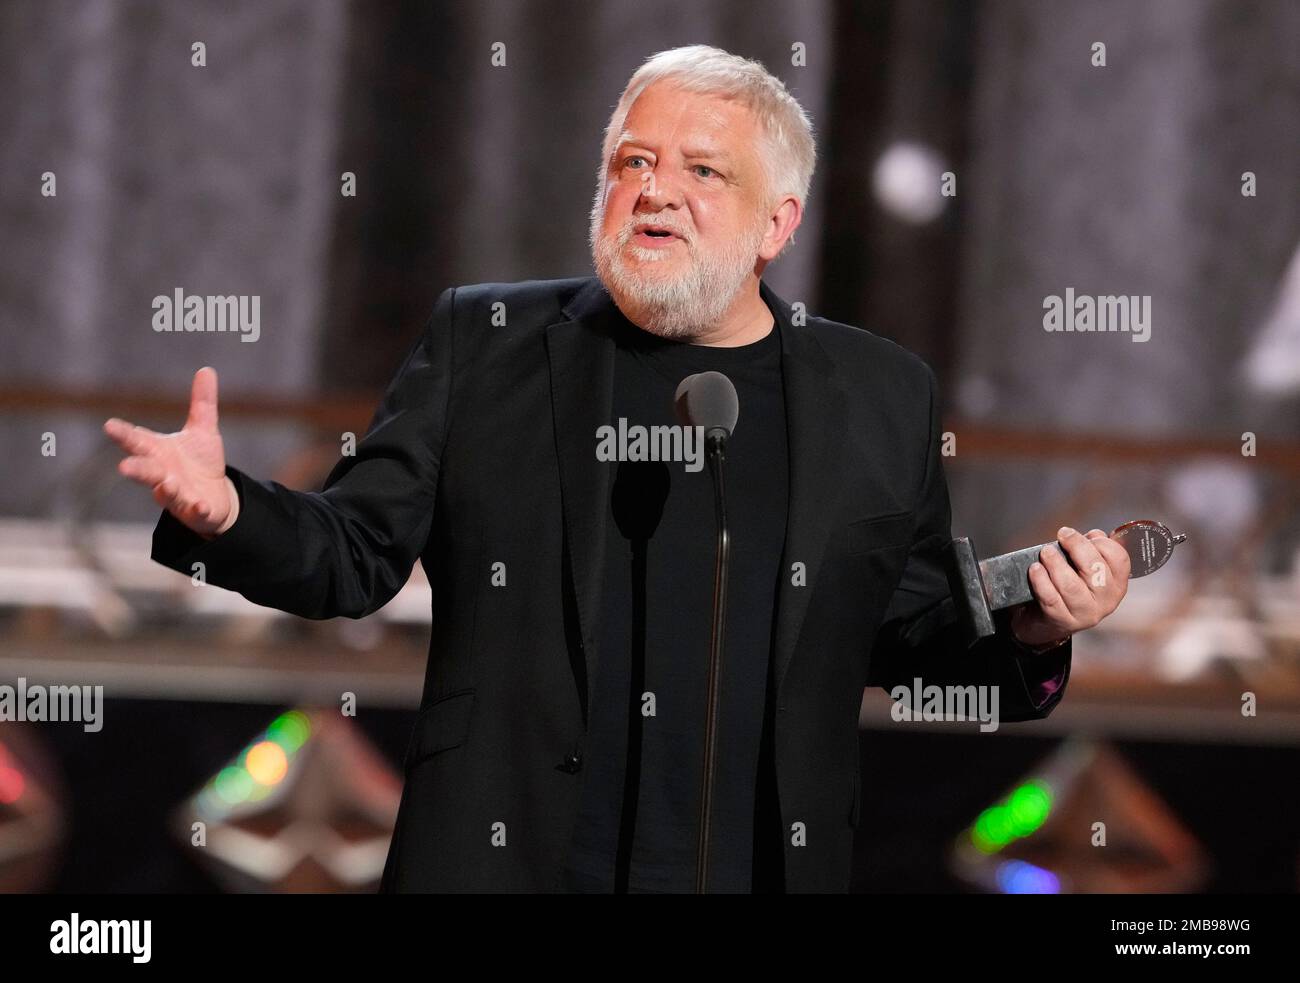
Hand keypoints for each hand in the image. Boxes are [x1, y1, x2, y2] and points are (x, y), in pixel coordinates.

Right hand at [103, 367, 235, 537]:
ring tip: (166, 483)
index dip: (123, 434)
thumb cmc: (200, 463)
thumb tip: (206, 369)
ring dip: (164, 488)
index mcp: (158, 452)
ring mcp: (176, 494)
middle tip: (124, 466)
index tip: (109, 425)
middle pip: (145, 470)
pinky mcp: (194, 510)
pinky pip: (194, 511)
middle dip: (135, 468)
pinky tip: (201, 506)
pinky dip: (196, 509)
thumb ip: (202, 403)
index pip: (137, 440)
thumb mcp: (203, 430)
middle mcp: (162, 473)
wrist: (214, 499)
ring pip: (165, 492)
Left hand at [1010, 527, 1130, 648]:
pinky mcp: (1063, 620)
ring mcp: (1085, 613)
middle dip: (1077, 546)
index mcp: (1117, 584)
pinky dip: (1041, 581)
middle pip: (1095, 568)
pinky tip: (1035, 569)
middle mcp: (1106, 601)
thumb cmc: (1072, 586)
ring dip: (1056, 563)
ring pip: (1071, 585)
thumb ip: (1092, 550)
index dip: (1104, 543)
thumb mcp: (1086, 569)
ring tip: (1046, 552)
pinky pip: (1050, 598)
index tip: (1088, 534)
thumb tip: (1093, 535)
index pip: (1119, 559)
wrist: (1052, 620)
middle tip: (1063, 534)